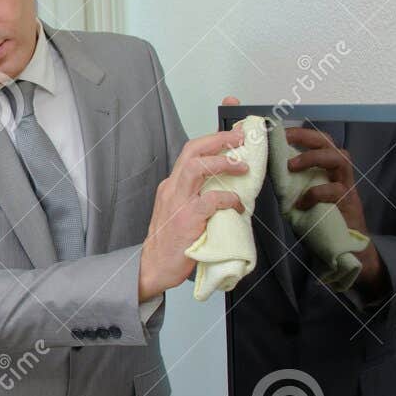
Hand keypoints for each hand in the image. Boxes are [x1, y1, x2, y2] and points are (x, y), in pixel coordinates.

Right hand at [138, 95, 247, 300]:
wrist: (153, 268)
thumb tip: (228, 190)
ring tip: (242, 166)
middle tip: (241, 138)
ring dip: (222, 162)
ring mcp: (177, 202)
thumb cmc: (171, 244)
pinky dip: (228, 199)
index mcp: (172, 185)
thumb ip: (198, 198)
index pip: (192, 151)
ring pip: (197, 167)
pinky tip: (239, 205)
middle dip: (219, 139)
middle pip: (192, 150)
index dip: (213, 136)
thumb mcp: (181, 213)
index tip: (233, 127)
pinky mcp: (186, 218)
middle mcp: (172, 188)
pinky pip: (210, 200)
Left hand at [285, 125, 386, 296]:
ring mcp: (347, 186)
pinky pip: (335, 190)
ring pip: (339, 158)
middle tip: (285, 138)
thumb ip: (288, 185)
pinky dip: (315, 194)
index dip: (300, 133)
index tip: (279, 130)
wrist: (345, 249)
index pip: (317, 142)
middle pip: (329, 142)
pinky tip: (301, 204)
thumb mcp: (299, 199)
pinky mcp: (350, 203)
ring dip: (313, 158)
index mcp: (326, 169)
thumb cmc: (320, 222)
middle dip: (307, 136)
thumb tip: (264, 172)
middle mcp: (338, 173)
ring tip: (291, 167)